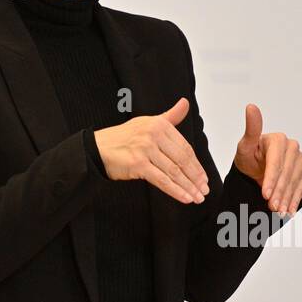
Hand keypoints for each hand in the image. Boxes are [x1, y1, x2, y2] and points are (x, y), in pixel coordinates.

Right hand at [93, 98, 210, 204]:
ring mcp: (145, 149)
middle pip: (182, 159)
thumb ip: (170, 116)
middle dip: (195, 177)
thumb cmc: (123, 137)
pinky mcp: (138, 164)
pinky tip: (184, 197)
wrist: (98, 148)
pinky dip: (175, 190)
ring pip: (174, 171)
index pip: (184, 147)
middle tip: (204, 189)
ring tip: (197, 197)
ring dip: (188, 187)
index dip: (196, 164)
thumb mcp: (148, 122)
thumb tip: (185, 104)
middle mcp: (153, 135)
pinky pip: (161, 180)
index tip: (203, 177)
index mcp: (159, 124)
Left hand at [232, 103, 301, 215]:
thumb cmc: (249, 155)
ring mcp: (300, 159)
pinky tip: (290, 209)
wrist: (255, 167)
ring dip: (287, 197)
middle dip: (278, 192)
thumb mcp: (245, 145)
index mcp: (278, 139)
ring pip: (295, 181)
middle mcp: (292, 147)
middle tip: (271, 206)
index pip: (276, 162)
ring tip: (279, 211)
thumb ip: (250, 129)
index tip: (265, 194)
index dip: (271, 179)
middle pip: (286, 173)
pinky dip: (296, 198)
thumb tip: (251, 107)